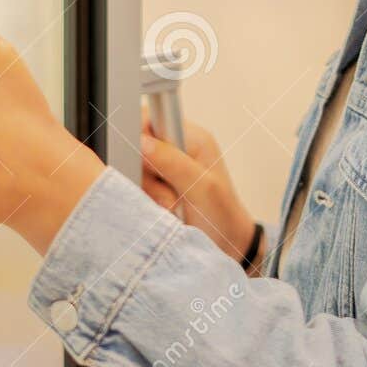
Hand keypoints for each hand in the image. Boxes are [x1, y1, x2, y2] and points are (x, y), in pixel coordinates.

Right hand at [140, 117, 256, 262]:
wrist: (228, 247)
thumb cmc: (223, 217)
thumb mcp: (201, 188)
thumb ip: (172, 161)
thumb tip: (142, 142)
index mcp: (194, 139)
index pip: (154, 118)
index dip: (140, 136)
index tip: (141, 158)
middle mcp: (180, 149)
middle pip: (140, 146)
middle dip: (146, 172)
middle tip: (167, 191)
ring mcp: (169, 168)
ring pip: (138, 169)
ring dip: (149, 190)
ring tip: (172, 204)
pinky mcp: (161, 186)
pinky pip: (140, 186)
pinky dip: (148, 199)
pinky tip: (166, 209)